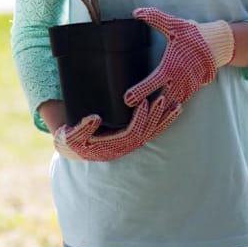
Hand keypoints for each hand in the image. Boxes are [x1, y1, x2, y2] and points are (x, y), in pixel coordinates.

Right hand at [54, 94, 181, 160]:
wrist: (72, 148)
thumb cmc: (70, 141)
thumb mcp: (70, 136)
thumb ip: (81, 129)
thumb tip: (95, 118)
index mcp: (111, 148)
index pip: (132, 134)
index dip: (139, 119)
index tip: (144, 102)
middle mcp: (123, 148)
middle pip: (146, 133)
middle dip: (156, 116)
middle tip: (163, 97)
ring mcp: (129, 144)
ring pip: (152, 133)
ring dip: (164, 120)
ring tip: (177, 105)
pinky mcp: (131, 138)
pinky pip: (150, 130)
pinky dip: (162, 121)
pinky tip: (172, 111)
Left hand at [125, 7, 234, 106]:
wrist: (216, 44)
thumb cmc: (193, 35)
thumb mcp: (174, 25)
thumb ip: (155, 18)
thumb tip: (136, 11)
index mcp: (172, 66)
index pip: (152, 82)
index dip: (139, 91)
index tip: (126, 99)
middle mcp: (180, 80)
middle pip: (160, 100)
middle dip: (147, 109)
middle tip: (131, 114)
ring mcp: (187, 87)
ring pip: (171, 105)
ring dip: (158, 112)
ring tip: (143, 119)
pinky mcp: (192, 89)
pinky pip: (179, 103)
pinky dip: (169, 109)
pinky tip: (160, 113)